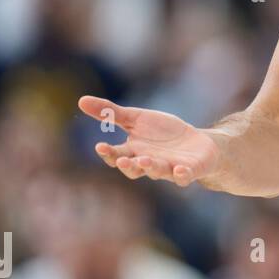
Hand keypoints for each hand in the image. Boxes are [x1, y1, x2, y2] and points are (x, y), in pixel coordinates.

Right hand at [78, 95, 218, 187]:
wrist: (197, 143)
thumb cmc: (163, 132)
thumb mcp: (137, 118)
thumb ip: (111, 113)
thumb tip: (80, 100)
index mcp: (134, 151)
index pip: (117, 155)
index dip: (109, 153)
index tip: (100, 146)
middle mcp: (149, 163)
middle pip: (134, 169)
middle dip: (128, 165)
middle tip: (123, 160)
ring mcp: (169, 169)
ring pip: (158, 172)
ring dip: (151, 167)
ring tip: (146, 160)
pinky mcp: (189, 171)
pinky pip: (184, 177)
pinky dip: (182, 175)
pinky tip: (180, 170)